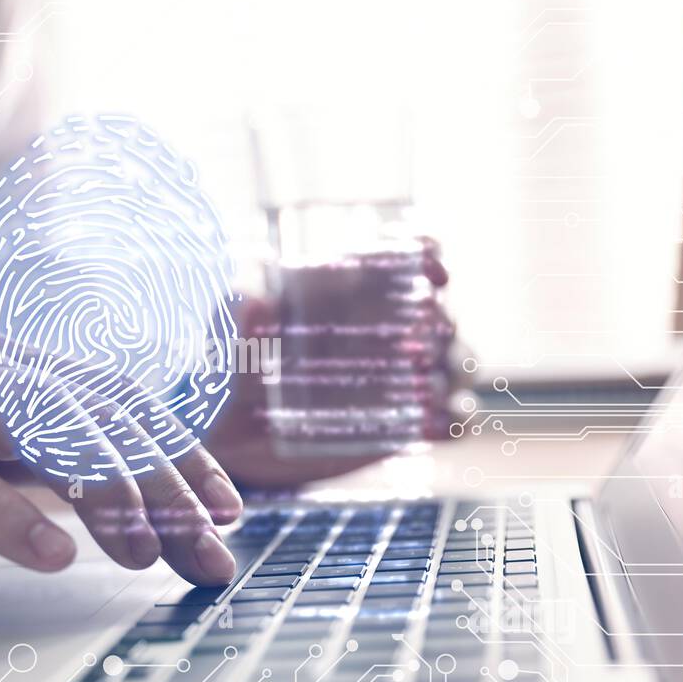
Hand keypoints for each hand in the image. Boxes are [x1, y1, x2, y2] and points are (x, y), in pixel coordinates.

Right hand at [0, 333, 242, 584]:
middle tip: (214, 546)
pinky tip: (52, 554)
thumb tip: (128, 510)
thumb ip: (33, 473)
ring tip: (153, 554)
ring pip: (36, 424)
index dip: (178, 454)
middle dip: (168, 479)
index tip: (224, 513)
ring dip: (107, 491)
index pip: (113, 401)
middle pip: (95, 409)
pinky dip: (3, 512)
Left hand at [206, 236, 463, 487]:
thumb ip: (242, 311)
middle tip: (427, 337)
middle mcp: (386, 326)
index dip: (428, 255)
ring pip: (457, 362)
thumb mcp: (229, 325)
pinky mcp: (402, 424)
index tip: (430, 272)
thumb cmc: (230, 357)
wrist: (226, 426)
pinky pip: (449, 418)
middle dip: (444, 323)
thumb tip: (258, 302)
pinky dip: (456, 417)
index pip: (408, 255)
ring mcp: (399, 375)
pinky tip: (439, 421)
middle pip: (441, 313)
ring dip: (456, 368)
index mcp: (353, 286)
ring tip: (430, 386)